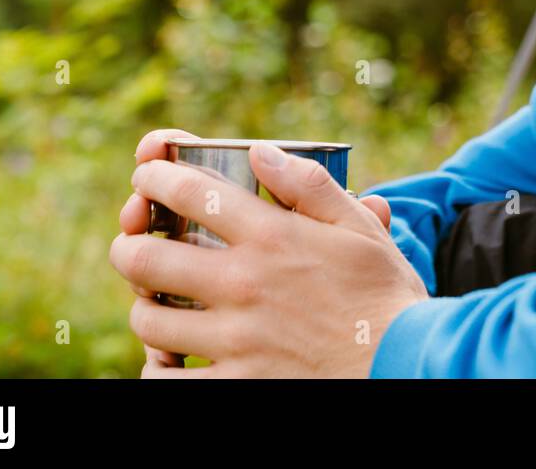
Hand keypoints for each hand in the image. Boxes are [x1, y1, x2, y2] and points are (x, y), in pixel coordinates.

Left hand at [110, 138, 427, 376]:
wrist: (406, 364)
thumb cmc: (384, 295)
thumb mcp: (358, 228)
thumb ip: (309, 185)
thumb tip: (261, 152)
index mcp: (272, 237)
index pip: (189, 193)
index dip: (153, 178)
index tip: (146, 178)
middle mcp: (244, 283)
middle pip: (146, 258)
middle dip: (128, 245)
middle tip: (132, 244)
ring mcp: (236, 338)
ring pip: (149, 320)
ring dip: (144, 307)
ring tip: (154, 304)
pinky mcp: (238, 384)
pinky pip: (169, 382)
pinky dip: (158, 369)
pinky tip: (167, 359)